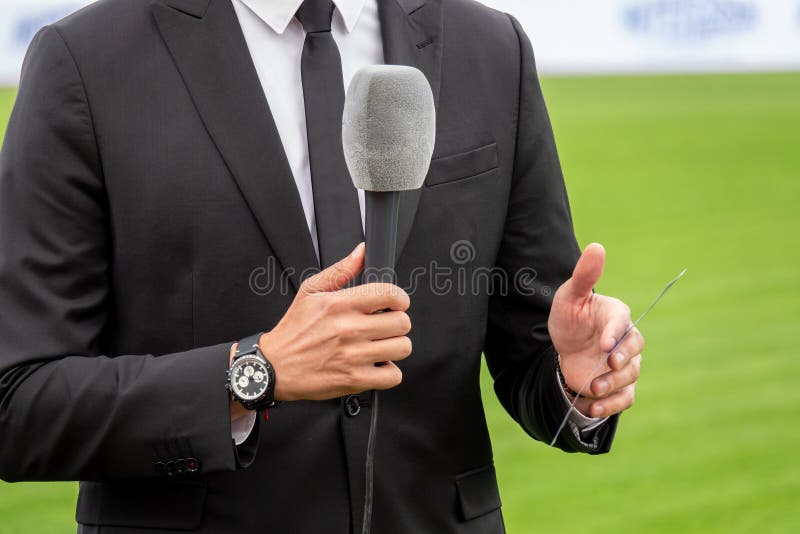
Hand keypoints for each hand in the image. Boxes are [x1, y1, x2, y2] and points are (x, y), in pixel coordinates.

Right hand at [258, 242, 411, 400]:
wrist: (275, 366)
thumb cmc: (294, 330)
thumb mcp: (311, 291)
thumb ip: (341, 270)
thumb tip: (362, 252)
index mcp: (340, 304)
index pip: (391, 294)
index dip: (399, 299)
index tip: (395, 304)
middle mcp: (349, 329)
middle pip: (402, 322)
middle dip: (397, 323)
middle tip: (384, 326)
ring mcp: (353, 356)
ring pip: (402, 348)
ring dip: (395, 347)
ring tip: (380, 345)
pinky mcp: (355, 380)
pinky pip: (393, 376)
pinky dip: (388, 372)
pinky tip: (375, 365)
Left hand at [548, 243, 643, 417]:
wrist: (564, 347)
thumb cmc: (569, 317)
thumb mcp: (569, 296)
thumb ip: (584, 276)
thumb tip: (597, 246)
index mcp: (616, 315)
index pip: (623, 323)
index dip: (615, 335)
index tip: (604, 346)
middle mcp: (625, 340)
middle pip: (635, 350)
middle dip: (621, 361)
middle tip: (604, 367)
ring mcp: (625, 364)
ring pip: (630, 376)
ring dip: (612, 385)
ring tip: (591, 388)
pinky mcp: (619, 386)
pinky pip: (625, 398)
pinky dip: (610, 406)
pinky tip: (591, 408)